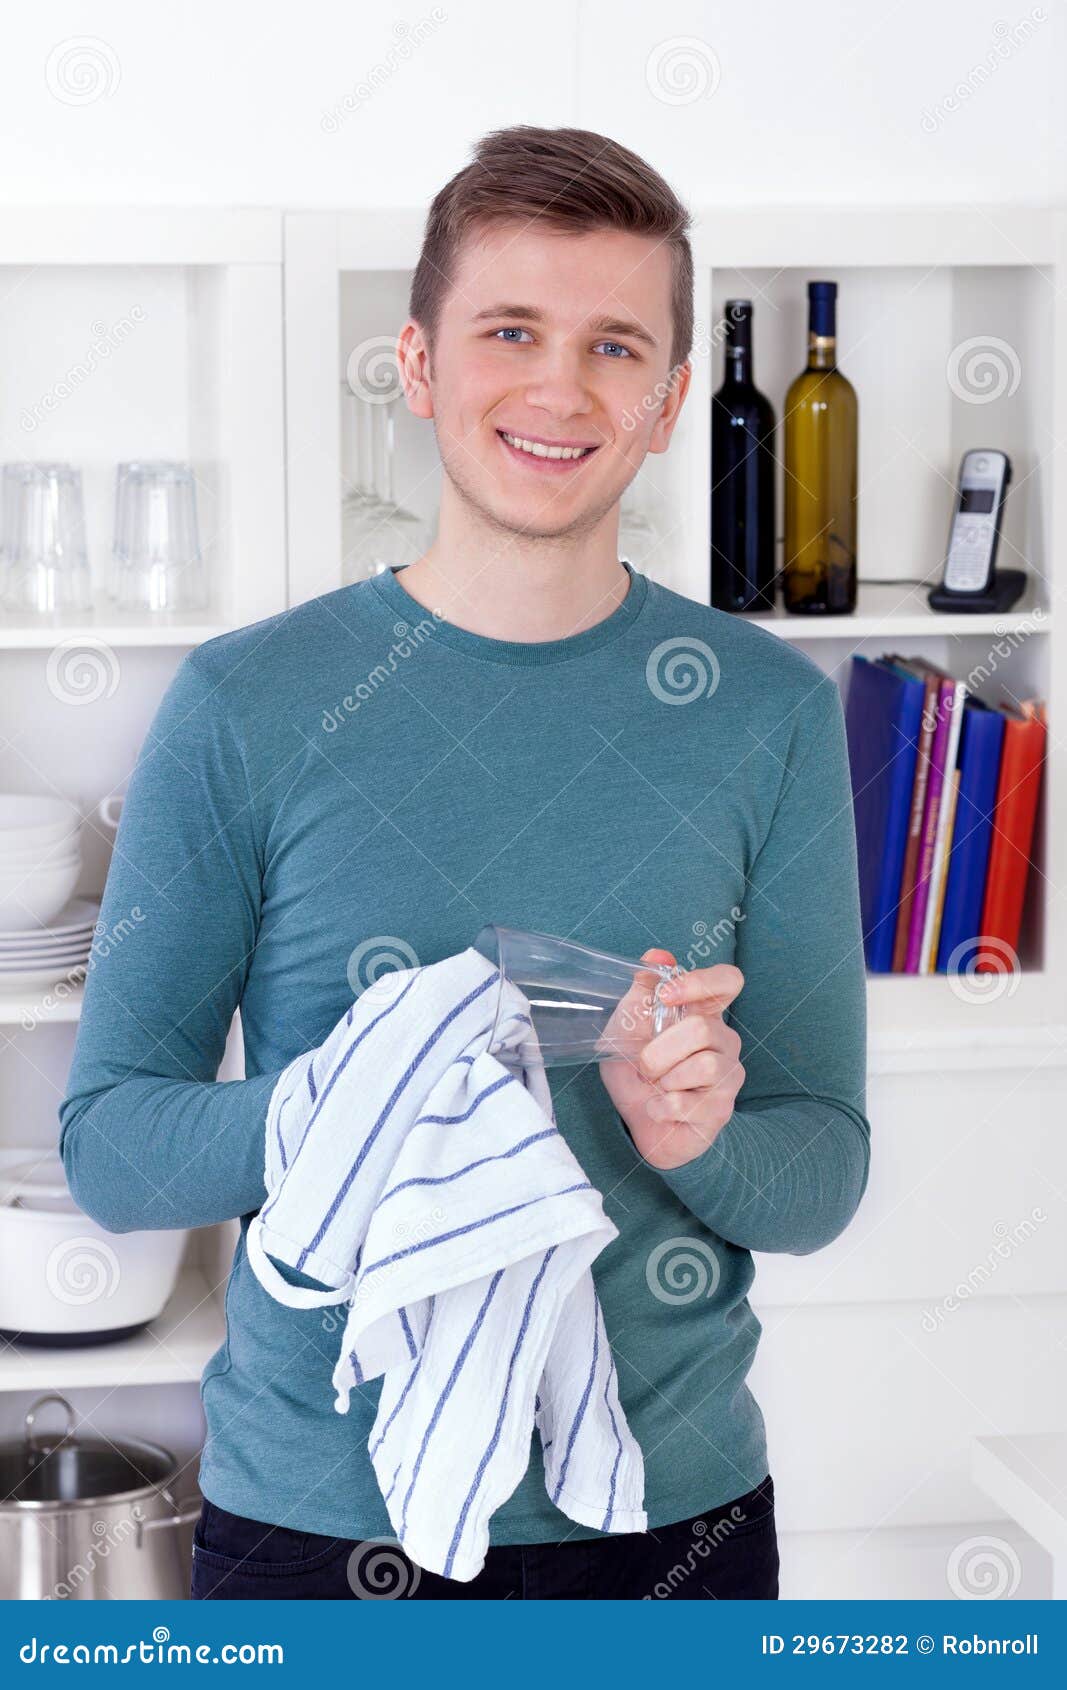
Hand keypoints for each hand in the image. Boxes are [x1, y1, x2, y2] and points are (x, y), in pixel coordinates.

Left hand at [599, 949, 745, 1170]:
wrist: (636, 1123)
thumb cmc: (636, 1070)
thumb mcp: (625, 1027)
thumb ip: (640, 992)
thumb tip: (656, 955)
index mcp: (704, 1013)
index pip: (728, 980)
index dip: (701, 982)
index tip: (666, 995)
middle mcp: (724, 1040)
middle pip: (702, 1028)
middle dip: (659, 1050)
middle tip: (644, 1065)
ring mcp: (728, 1076)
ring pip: (702, 1065)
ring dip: (662, 1078)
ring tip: (655, 1087)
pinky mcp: (720, 1110)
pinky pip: (687, 1101)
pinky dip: (658, 1106)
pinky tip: (656, 1108)